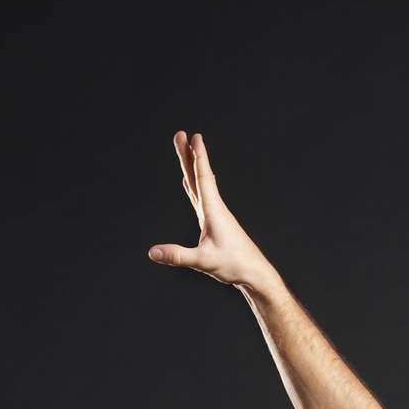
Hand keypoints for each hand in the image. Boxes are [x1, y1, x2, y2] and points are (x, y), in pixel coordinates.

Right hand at [148, 130, 273, 286]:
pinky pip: (200, 197)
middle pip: (199, 176)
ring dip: (191, 166)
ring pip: (199, 185)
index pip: (204, 178)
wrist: (254, 274)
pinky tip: (188, 181)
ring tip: (184, 150)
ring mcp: (215, 215)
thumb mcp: (204, 261)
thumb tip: (153, 252)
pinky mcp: (214, 223)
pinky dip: (193, 185)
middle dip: (188, 155)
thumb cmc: (234, 265)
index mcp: (213, 211)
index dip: (198, 157)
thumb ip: (178, 256)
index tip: (193, 136)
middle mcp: (215, 209)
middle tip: (180, 134)